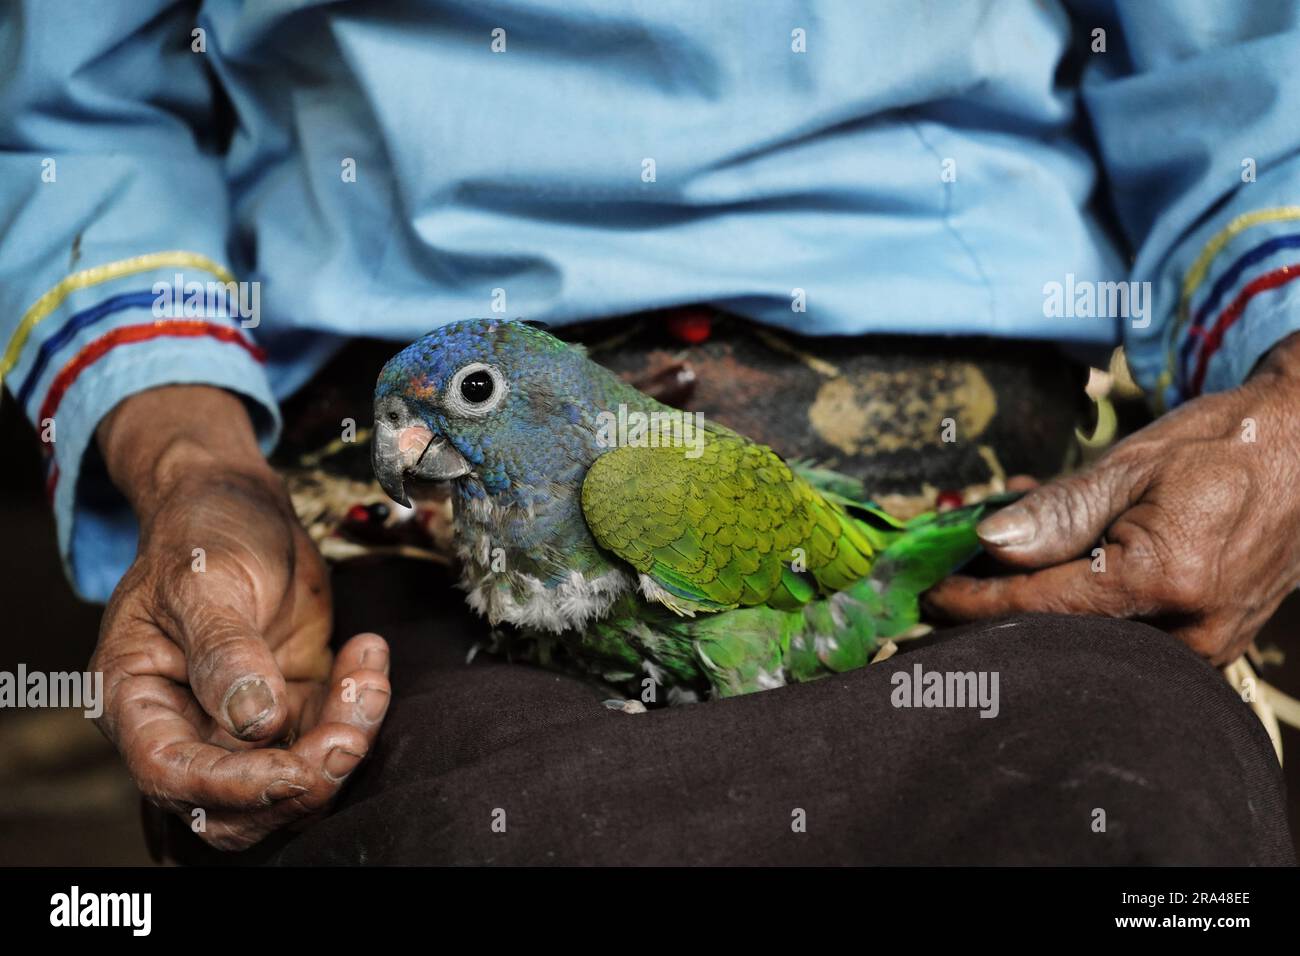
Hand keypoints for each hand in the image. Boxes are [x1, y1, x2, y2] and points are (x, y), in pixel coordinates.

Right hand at [90, 386, 390, 849]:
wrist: (238, 504)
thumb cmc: (202, 534)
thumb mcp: (203, 581)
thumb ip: (224, 652)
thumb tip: (254, 722)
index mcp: (137, 699)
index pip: (171, 773)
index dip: (232, 788)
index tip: (294, 772)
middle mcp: (184, 724)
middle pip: (237, 803)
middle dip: (301, 780)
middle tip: (350, 734)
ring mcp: (240, 721)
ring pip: (293, 778)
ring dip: (343, 740)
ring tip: (368, 673)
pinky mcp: (290, 704)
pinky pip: (328, 734)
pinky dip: (358, 708)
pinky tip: (368, 654)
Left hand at [927, 334, 1299, 664]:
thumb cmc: (1226, 442)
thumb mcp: (1134, 463)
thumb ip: (1060, 509)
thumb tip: (990, 543)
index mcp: (1166, 581)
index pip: (1041, 606)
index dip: (976, 600)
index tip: (928, 592)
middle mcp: (1188, 632)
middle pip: (1061, 634)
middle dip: (998, 605)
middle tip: (948, 577)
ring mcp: (1203, 647)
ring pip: (1089, 636)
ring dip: (1036, 600)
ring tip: (992, 559)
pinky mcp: (1207, 644)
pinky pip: (1123, 631)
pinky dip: (1079, 600)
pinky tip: (1050, 564)